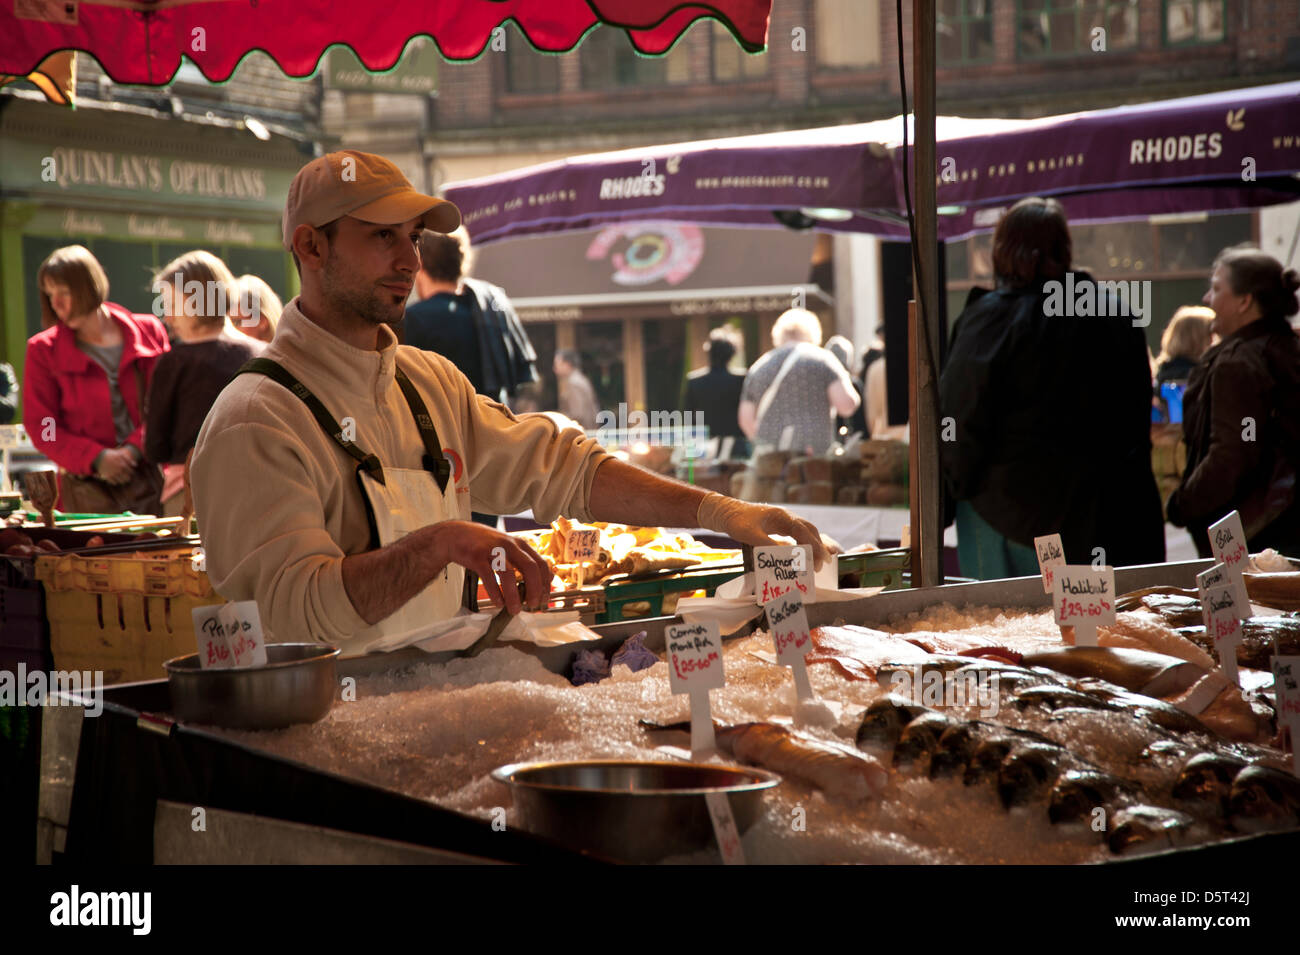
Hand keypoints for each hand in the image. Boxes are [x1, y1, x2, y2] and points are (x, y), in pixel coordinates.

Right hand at [95, 448, 135, 484]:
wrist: (98, 456)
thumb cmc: (111, 455)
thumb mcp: (120, 454)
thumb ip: (128, 459)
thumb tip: (135, 465)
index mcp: (122, 465)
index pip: (131, 472)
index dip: (132, 473)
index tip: (131, 473)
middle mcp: (118, 470)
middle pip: (127, 478)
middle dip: (128, 478)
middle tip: (128, 478)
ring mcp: (112, 474)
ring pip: (121, 481)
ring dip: (123, 481)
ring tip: (124, 481)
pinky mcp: (107, 476)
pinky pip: (114, 482)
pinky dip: (116, 483)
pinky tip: (116, 481)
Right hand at [422, 521, 552, 614]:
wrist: (455, 534)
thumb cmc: (484, 545)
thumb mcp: (509, 547)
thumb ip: (526, 560)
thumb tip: (549, 577)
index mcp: (520, 544)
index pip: (540, 563)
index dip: (545, 583)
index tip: (544, 598)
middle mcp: (509, 545)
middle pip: (530, 568)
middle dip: (535, 589)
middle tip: (533, 605)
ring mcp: (493, 550)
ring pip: (509, 574)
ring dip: (514, 596)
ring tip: (514, 610)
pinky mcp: (477, 556)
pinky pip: (489, 577)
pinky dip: (495, 593)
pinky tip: (498, 603)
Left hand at [696, 492, 831, 569]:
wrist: (725, 512)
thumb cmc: (737, 522)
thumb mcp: (750, 535)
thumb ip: (768, 545)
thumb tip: (787, 556)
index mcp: (782, 516)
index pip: (804, 531)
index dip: (814, 546)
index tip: (819, 560)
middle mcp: (786, 516)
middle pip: (809, 529)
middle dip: (818, 546)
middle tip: (823, 564)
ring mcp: (783, 520)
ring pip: (804, 531)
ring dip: (812, 544)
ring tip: (819, 560)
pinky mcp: (778, 525)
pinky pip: (796, 533)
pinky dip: (803, 543)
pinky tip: (803, 553)